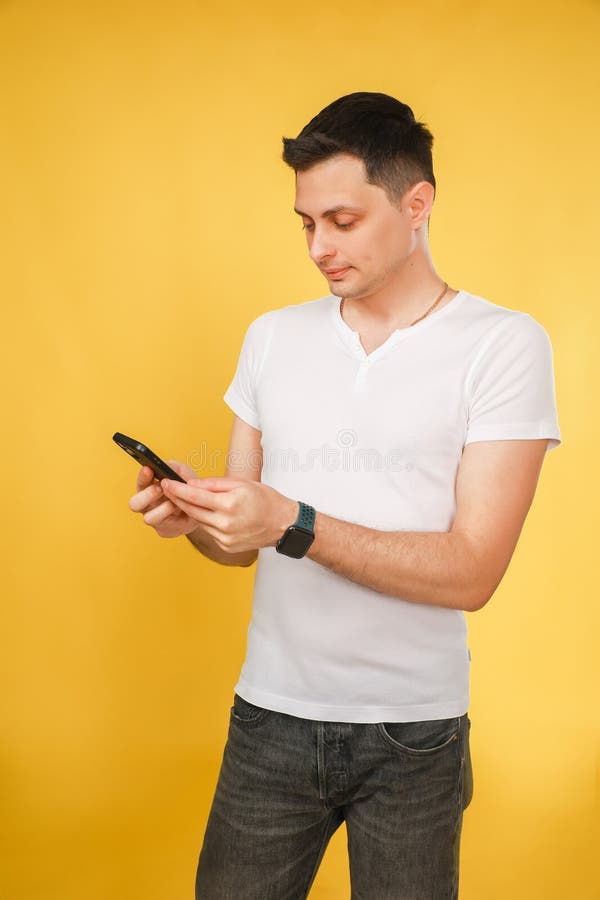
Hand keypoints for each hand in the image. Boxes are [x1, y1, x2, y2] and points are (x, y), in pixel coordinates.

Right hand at [128, 460, 200, 538]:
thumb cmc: (187, 488)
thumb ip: (173, 467)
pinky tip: (182, 511)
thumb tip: (164, 464)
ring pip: (148, 518)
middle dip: (147, 495)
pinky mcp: (164, 530)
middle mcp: (147, 505)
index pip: (140, 483)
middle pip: (134, 504)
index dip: (142, 477)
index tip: (149, 469)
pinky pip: (164, 527)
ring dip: (163, 508)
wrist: (201, 508)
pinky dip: (174, 518)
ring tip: (175, 502)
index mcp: (148, 488)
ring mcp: (155, 519)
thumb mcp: (183, 473)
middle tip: (160, 488)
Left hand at [160, 476, 297, 553]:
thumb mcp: (242, 484)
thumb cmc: (265, 500)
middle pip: (192, 511)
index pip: (195, 496)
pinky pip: (209, 531)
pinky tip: (209, 513)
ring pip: (199, 522)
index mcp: (229, 505)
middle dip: (178, 499)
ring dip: (192, 510)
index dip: (177, 489)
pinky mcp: (226, 547)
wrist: (283, 524)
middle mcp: (225, 524)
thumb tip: (192, 484)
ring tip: (186, 499)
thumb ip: (214, 484)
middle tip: (167, 489)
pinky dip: (207, 521)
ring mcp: (225, 538)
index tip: (166, 482)